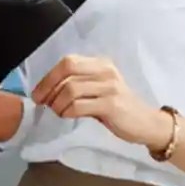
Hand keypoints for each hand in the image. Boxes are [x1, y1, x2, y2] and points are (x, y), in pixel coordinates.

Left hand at [31, 55, 172, 149]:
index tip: (38, 93)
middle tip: (42, 102)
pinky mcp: (111, 104)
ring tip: (58, 112)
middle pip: (67, 69)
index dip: (49, 77)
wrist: (146, 123)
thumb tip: (46, 90)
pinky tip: (68, 116)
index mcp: (100, 63)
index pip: (68, 62)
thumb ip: (78, 84)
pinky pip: (79, 105)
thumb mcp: (98, 89)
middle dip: (48, 86)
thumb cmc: (118, 107)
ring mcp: (110, 87)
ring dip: (57, 103)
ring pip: (70, 89)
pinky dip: (67, 112)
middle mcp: (105, 70)